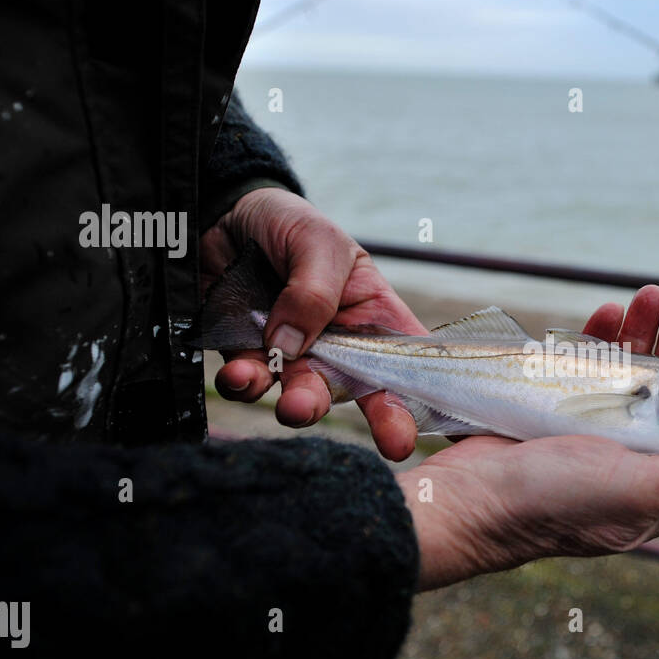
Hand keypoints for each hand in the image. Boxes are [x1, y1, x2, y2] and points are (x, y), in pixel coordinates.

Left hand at [199, 187, 424, 458]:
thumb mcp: (317, 242)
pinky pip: (249, 382)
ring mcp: (292, 355)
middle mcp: (339, 346)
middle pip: (365, 391)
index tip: (437, 423)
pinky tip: (238, 375)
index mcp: (374, 317)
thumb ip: (314, 292)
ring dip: (303, 405)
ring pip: (304, 394)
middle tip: (396, 444)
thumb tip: (292, 346)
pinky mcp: (246, 358)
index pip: (409, 362)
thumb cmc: (288, 223)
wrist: (221, 214)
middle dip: (381, 418)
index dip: (426, 395)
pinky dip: (243, 384)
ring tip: (294, 406)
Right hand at [399, 285, 658, 589]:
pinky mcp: (553, 411)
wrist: (469, 499)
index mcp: (658, 484)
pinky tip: (606, 313)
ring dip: (642, 331)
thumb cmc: (556, 502)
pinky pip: (585, 367)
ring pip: (630, 372)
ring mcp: (590, 433)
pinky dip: (598, 337)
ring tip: (648, 295)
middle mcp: (630, 459)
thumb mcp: (639, 493)